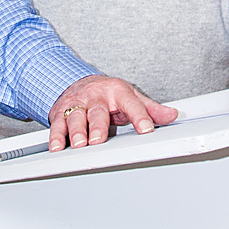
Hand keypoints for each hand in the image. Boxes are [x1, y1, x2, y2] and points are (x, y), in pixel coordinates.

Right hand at [48, 75, 177, 150]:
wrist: (78, 82)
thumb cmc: (108, 94)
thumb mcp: (130, 97)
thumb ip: (150, 108)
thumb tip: (172, 115)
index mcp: (117, 91)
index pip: (131, 103)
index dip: (140, 116)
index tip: (146, 129)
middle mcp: (96, 96)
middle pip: (98, 110)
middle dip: (98, 125)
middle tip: (100, 139)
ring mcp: (78, 103)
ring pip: (76, 116)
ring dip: (77, 130)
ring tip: (80, 143)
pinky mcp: (61, 112)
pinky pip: (57, 124)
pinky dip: (56, 136)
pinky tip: (57, 147)